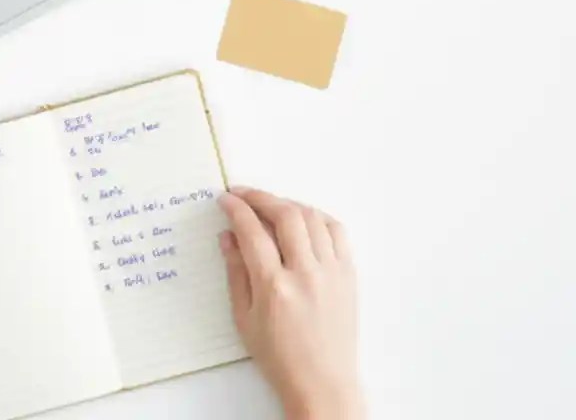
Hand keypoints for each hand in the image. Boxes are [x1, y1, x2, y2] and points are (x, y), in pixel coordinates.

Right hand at [218, 188, 362, 419]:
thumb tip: (227, 236)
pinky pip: (337, 231)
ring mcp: (332, 271)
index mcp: (275, 287)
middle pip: (285, 215)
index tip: (225, 199)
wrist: (322, 381)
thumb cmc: (279, 356)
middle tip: (243, 194)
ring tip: (271, 206)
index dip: (236, 209)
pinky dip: (318, 217)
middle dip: (261, 197)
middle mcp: (306, 273)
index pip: (252, 232)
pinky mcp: (349, 273)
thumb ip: (236, 273)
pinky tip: (303, 219)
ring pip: (312, 217)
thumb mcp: (244, 318)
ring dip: (288, 204)